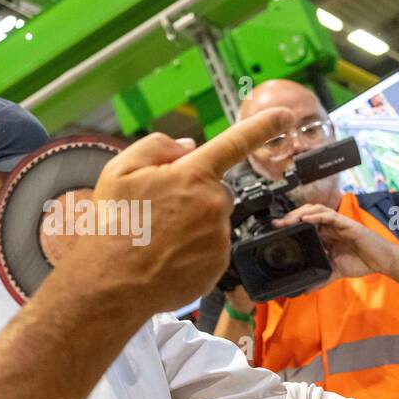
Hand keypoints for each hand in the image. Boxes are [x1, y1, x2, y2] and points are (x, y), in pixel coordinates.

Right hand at [51, 108, 294, 315]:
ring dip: (193, 225)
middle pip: (214, 190)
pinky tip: (168, 256)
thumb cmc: (114, 225)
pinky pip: (211, 249)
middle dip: (193, 196)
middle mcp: (213, 203)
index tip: (284, 115)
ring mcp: (219, 236)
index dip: (262, 125)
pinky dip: (194, 251)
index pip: (235, 142)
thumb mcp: (119, 170)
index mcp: (192, 174)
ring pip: (212, 221)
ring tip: (159, 239)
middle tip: (159, 213)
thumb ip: (157, 147)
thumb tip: (189, 147)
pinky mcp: (219, 264)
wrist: (114, 283)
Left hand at [273, 203, 398, 279]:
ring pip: (316, 210)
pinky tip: (306, 219)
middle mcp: (331, 227)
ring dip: (300, 213)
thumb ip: (322, 279)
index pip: (305, 225)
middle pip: (307, 214)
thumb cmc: (362, 262)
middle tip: (277, 225)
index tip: (276, 231)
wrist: (383, 262)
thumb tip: (306, 290)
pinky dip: (316, 216)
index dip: (291, 225)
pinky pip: (330, 216)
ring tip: (288, 220)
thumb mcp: (336, 272)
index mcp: (327, 235)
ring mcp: (339, 223)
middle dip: (291, 217)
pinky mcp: (347, 224)